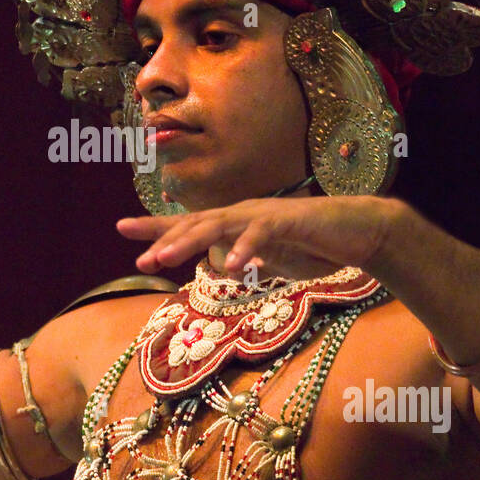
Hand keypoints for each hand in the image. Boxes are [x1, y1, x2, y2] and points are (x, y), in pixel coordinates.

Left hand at [116, 195, 400, 280]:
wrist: (358, 232)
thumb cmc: (315, 245)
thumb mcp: (272, 259)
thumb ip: (246, 260)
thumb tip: (223, 267)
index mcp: (236, 223)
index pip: (189, 223)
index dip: (155, 225)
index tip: (121, 227)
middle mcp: (244, 213)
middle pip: (195, 223)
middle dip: (164, 239)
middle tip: (140, 258)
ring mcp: (264, 215)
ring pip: (219, 225)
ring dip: (190, 242)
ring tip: (165, 259)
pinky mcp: (289, 222)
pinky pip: (261, 234)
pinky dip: (245, 249)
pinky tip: (230, 266)